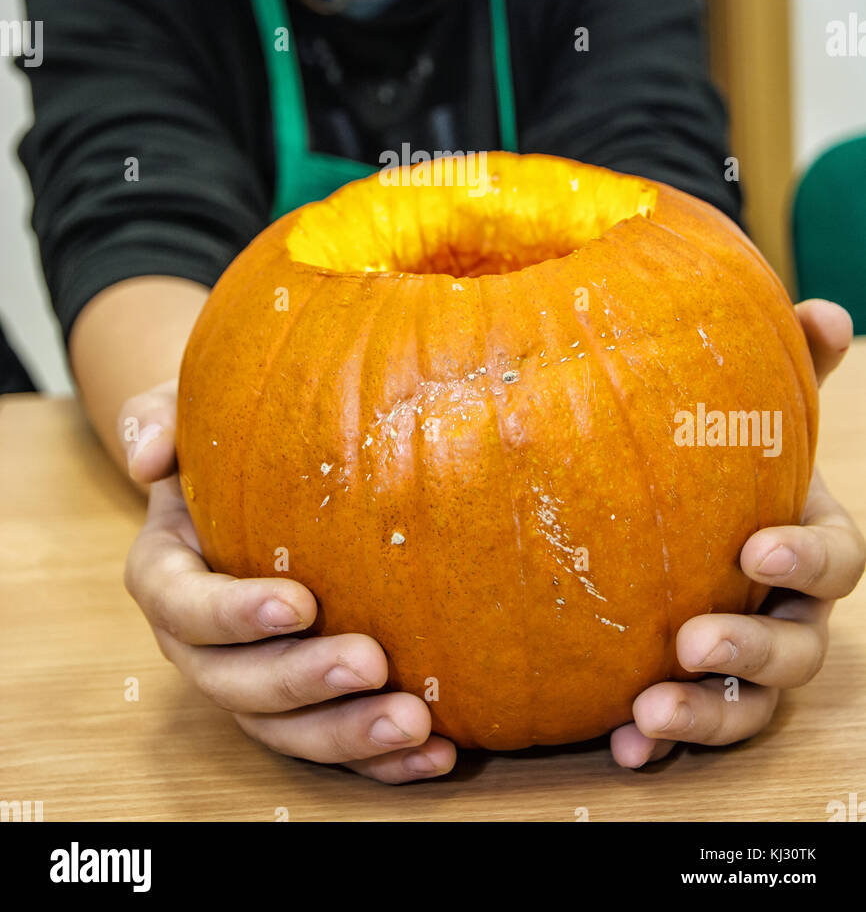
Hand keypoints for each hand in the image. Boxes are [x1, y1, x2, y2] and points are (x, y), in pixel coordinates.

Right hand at [119, 381, 456, 782]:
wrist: (260, 462)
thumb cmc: (224, 435)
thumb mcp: (185, 410)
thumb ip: (158, 418)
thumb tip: (147, 455)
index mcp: (167, 574)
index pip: (184, 607)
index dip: (234, 615)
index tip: (298, 601)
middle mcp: (202, 641)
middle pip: (237, 684)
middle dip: (303, 683)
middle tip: (372, 662)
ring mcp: (252, 677)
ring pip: (285, 729)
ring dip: (347, 734)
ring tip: (415, 724)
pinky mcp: (304, 701)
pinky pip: (334, 741)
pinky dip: (381, 760)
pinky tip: (437, 753)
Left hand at [611, 299, 865, 767]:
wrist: (666, 509)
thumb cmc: (717, 459)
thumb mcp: (746, 411)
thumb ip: (787, 366)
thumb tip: (826, 310)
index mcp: (806, 541)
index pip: (838, 560)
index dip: (809, 556)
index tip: (758, 545)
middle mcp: (788, 610)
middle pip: (799, 647)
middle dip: (754, 647)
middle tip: (695, 638)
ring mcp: (744, 661)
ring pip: (750, 703)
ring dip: (706, 712)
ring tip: (649, 711)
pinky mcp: (695, 692)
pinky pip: (689, 729)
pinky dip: (662, 744)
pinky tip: (623, 746)